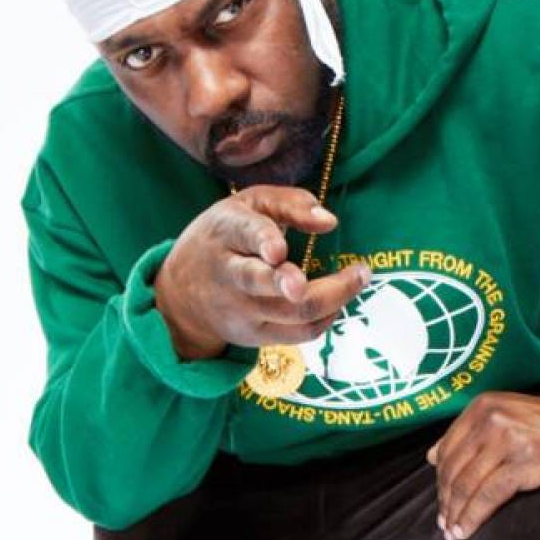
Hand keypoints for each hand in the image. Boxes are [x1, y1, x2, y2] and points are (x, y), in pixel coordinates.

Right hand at [153, 185, 370, 359]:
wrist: (180, 295)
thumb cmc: (224, 238)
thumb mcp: (247, 206)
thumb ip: (288, 203)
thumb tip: (329, 221)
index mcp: (224, 232)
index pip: (243, 234)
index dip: (263, 241)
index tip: (280, 250)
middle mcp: (228, 274)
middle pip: (264, 282)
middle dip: (301, 283)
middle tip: (353, 273)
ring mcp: (240, 311)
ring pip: (292, 314)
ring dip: (336, 297)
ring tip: (359, 276)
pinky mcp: (254, 337)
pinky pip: (299, 334)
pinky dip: (326, 317)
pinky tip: (338, 301)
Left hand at [425, 390, 539, 539]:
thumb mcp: (509, 415)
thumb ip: (471, 432)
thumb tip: (432, 456)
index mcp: (484, 406)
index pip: (447, 450)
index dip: (439, 483)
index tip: (442, 505)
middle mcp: (493, 419)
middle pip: (454, 470)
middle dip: (446, 503)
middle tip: (445, 526)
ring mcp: (510, 440)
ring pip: (467, 485)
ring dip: (456, 514)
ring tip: (453, 534)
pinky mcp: (528, 462)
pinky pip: (488, 496)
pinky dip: (473, 517)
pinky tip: (467, 531)